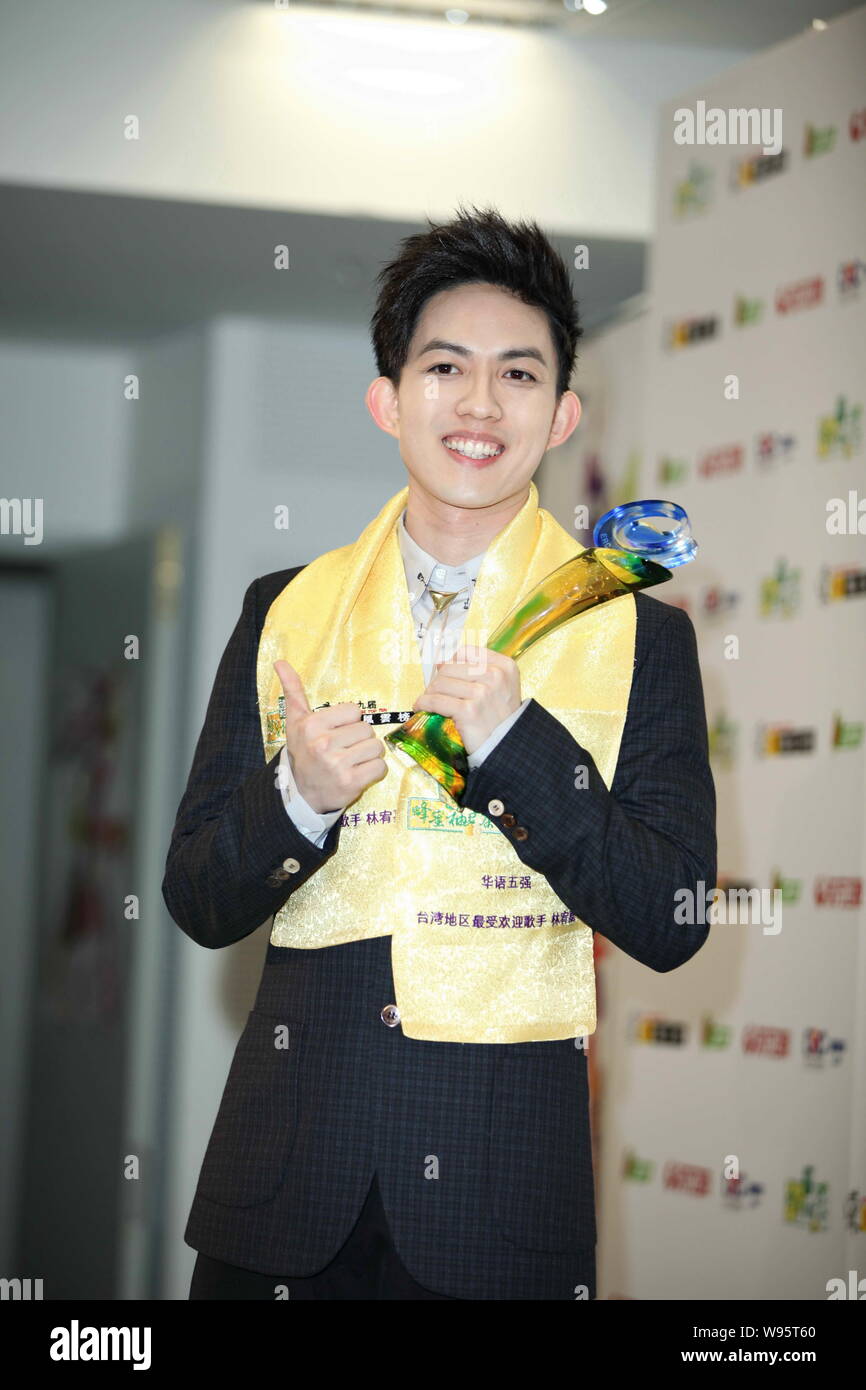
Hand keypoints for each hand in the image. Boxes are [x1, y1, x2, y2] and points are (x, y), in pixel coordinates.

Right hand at [273, 660, 386, 812]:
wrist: (302, 792)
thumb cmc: (304, 752)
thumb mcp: (296, 721)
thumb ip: (293, 691)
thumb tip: (280, 662)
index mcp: (312, 725)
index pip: (354, 711)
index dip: (349, 722)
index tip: (337, 733)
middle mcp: (323, 743)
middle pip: (367, 730)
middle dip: (360, 740)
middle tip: (344, 750)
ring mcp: (337, 764)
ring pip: (376, 747)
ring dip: (368, 755)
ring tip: (352, 762)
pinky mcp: (351, 782)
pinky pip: (380, 767)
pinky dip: (374, 771)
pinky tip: (358, 774)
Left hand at [411, 645, 520, 754]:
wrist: (506, 746)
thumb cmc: (500, 717)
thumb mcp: (501, 687)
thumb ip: (478, 671)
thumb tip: (440, 663)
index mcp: (504, 666)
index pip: (466, 652)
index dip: (452, 662)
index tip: (446, 673)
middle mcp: (495, 676)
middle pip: (450, 667)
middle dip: (437, 680)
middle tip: (434, 693)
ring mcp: (482, 693)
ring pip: (440, 683)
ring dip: (429, 693)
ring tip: (429, 701)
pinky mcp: (469, 711)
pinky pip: (435, 701)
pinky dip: (423, 704)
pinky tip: (421, 707)